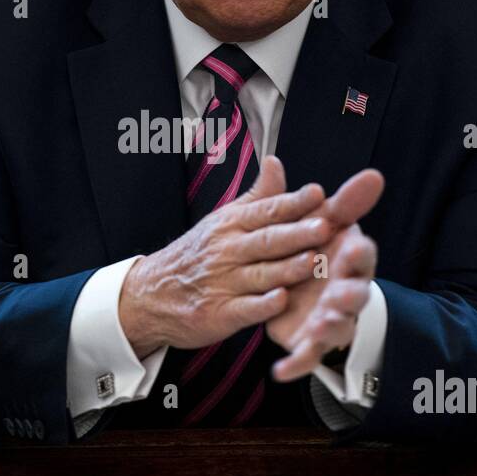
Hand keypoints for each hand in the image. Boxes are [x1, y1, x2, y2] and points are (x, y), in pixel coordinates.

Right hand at [117, 156, 333, 358]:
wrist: (151, 293)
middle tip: (325, 226)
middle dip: (297, 233)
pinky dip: (262, 305)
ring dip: (287, 268)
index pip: (267, 210)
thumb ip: (258, 196)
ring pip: (260, 274)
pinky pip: (244, 309)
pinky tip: (281, 300)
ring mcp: (222, 283)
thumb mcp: (223, 220)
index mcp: (231, 224)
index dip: (293, 202)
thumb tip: (276, 162)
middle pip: (267, 240)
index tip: (319, 193)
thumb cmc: (198, 254)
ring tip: (313, 261)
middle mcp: (228, 251)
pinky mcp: (218, 314)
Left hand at [266, 169, 384, 380]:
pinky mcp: (311, 341)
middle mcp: (346, 292)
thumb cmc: (326, 253)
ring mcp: (331, 319)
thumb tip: (374, 173)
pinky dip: (295, 365)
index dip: (360, 254)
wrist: (315, 291)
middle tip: (340, 293)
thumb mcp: (331, 225)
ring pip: (335, 327)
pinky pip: (305, 357)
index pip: (363, 257)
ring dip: (330, 328)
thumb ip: (345, 203)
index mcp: (352, 262)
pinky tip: (279, 373)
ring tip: (320, 326)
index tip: (354, 246)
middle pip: (354, 296)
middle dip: (349, 295)